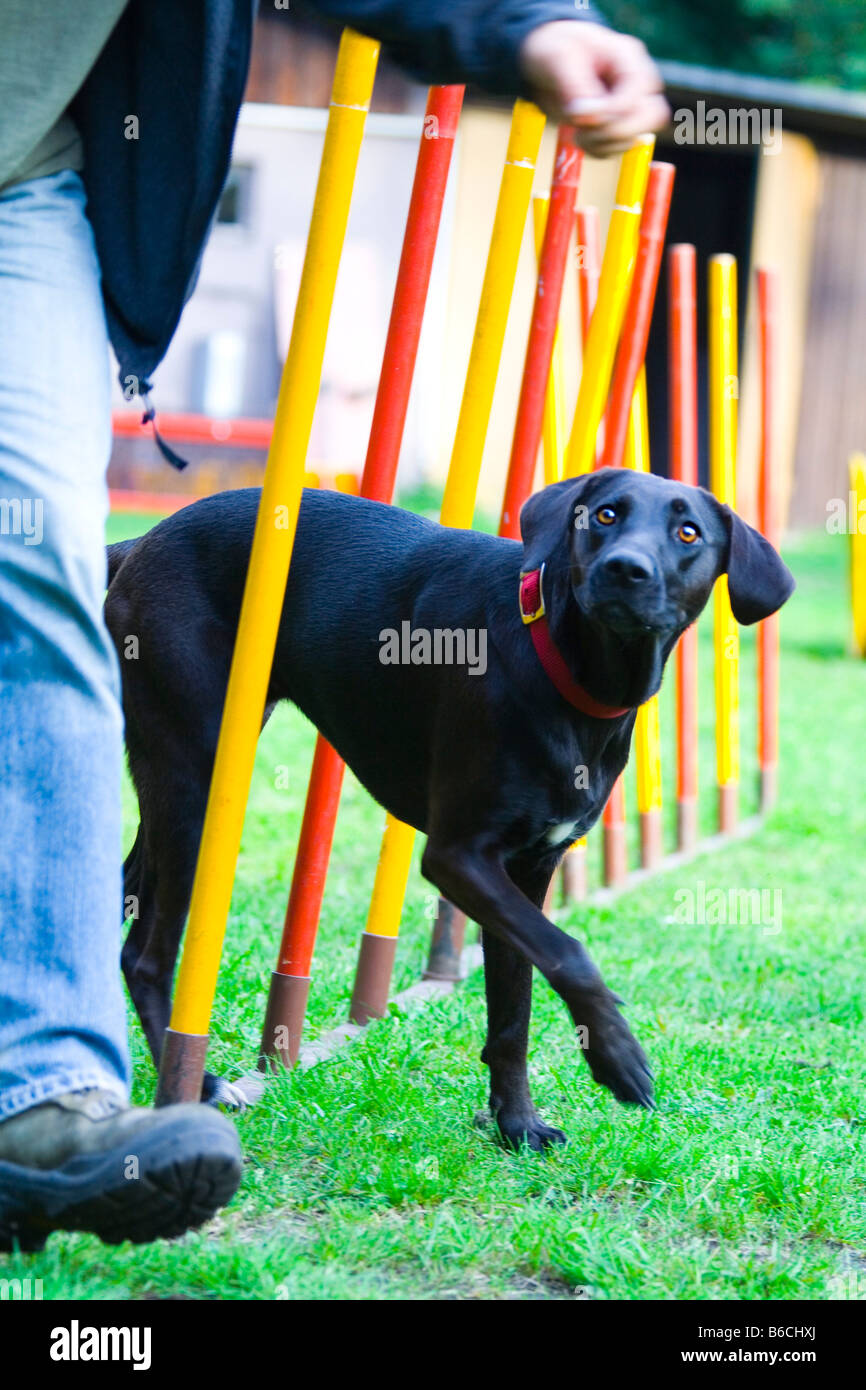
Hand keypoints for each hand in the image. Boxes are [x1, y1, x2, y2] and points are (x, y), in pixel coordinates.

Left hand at [520, 20, 669, 155]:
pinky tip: (580, 138)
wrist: (547, 59)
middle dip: (617, 132)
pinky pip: (619, 147)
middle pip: (653, 116)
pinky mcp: (618, 123)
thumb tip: (587, 119)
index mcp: (628, 58)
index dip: (612, 111)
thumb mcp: (559, 58)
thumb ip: (575, 87)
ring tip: (577, 135)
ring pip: (636, 136)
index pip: (638, 92)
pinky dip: (599, 150)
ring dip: (604, 145)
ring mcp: (630, 105)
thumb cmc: (555, 49)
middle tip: (585, 132)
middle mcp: (636, 82)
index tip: (578, 113)